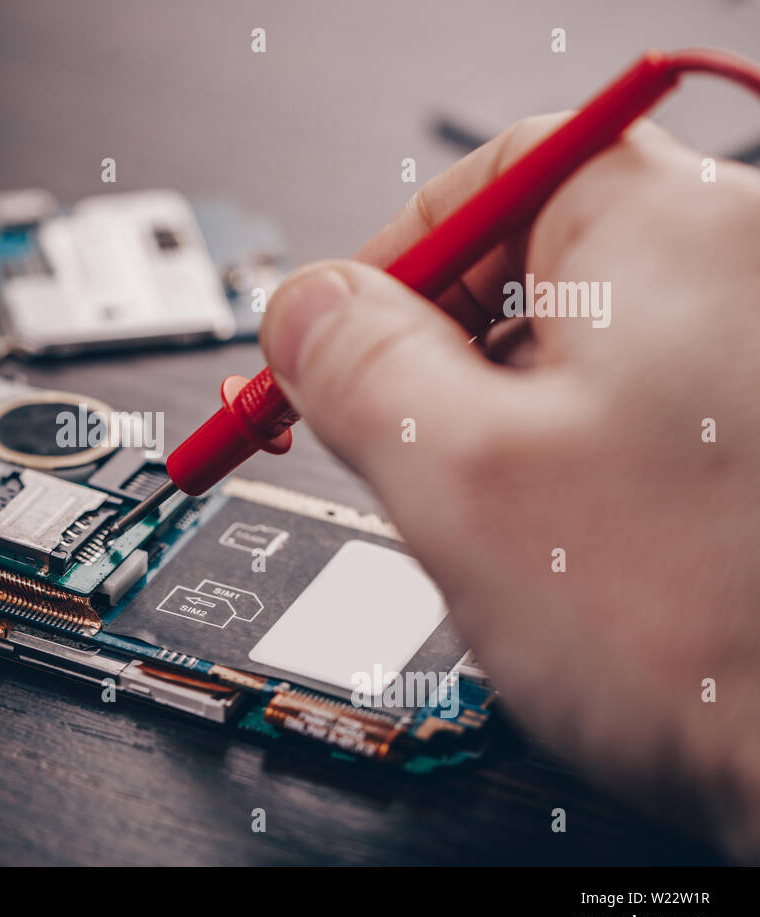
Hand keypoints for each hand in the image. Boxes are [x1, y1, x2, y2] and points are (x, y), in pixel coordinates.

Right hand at [260, 115, 759, 858]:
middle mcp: (745, 272)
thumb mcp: (462, 476)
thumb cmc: (715, 634)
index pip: (489, 177)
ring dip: (501, 424)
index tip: (328, 340)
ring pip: (579, 358)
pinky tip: (565, 546)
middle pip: (531, 269)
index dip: (385, 261)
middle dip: (435, 358)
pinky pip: (639, 418)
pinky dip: (572, 465)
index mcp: (673, 232)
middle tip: (388, 443)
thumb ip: (356, 365)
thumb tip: (304, 310)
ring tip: (492, 523)